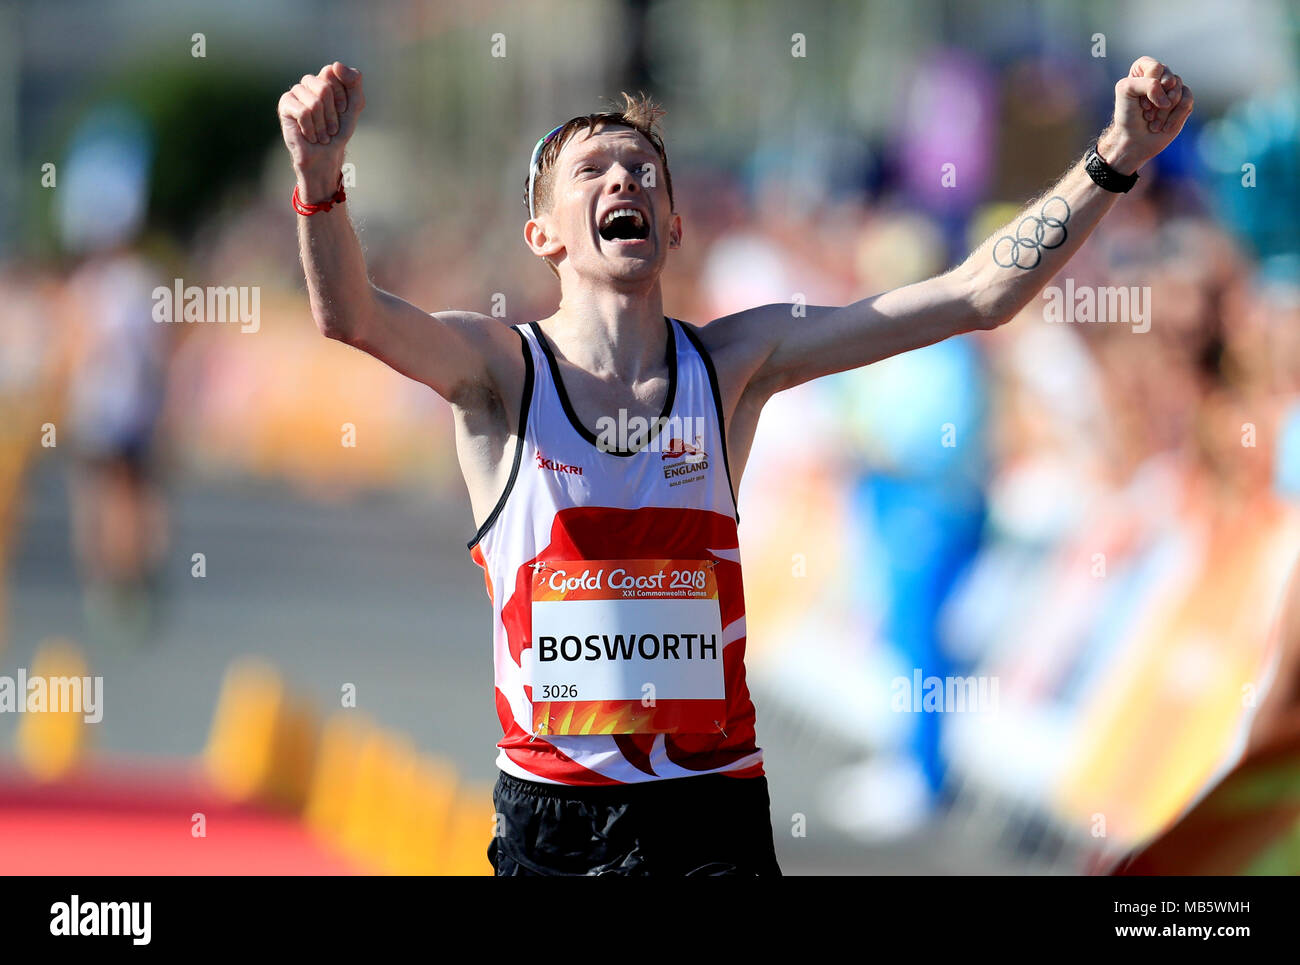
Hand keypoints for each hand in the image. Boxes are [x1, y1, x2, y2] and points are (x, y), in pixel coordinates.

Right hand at [277, 62, 364, 198]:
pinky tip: (310, 135)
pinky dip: (311, 129)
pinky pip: (303, 112)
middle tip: (331, 128)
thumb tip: (335, 65)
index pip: (334, 73)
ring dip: (322, 125)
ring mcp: (295, 92)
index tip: (343, 111)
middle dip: (332, 114)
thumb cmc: (338, 131)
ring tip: (321, 134)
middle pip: (324, 89)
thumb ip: (354, 82)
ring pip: (314, 102)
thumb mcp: (355, 105)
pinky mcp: (285, 104)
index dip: (342, 97)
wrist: (326, 156)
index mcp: (325, 79)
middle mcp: (309, 82)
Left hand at [1099, 56, 1193, 174]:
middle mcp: (1161, 76)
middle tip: (1146, 113)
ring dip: (1163, 112)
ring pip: (1178, 91)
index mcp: (1144, 68)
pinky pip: (1187, 101)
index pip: (1156, 67)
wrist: (1134, 140)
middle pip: (1169, 80)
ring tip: (1153, 121)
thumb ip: (1147, 83)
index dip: (1148, 86)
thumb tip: (1169, 97)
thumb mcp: (1126, 91)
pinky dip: (1174, 116)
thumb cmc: (1127, 115)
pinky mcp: (1184, 101)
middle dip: (1156, 101)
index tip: (1138, 101)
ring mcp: (1174, 88)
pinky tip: (1164, 127)